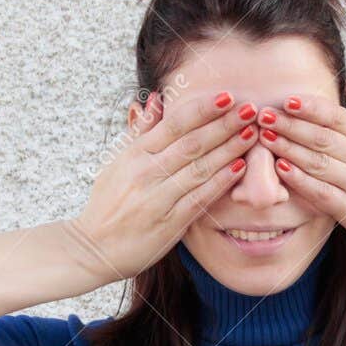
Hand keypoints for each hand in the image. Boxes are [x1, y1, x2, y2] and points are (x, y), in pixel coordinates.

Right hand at [66, 89, 256, 280]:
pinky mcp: (169, 223)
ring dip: (229, 149)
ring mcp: (158, 198)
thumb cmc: (107, 203)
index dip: (203, 109)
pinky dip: (220, 181)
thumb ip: (139, 131)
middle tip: (251, 109)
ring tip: (252, 133)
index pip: (174, 124)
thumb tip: (156, 99)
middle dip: (224, 124)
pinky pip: (200, 197)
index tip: (227, 96)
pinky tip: (240, 168)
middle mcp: (146, 172)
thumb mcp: (116, 162)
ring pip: (200, 167)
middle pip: (192, 142)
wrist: (93, 248)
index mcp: (134, 154)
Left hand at [260, 73, 345, 257]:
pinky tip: (282, 170)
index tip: (286, 99)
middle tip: (263, 115)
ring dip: (290, 149)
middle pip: (322, 138)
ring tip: (266, 138)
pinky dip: (302, 181)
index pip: (338, 117)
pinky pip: (322, 194)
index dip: (311, 107)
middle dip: (291, 125)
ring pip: (319, 163)